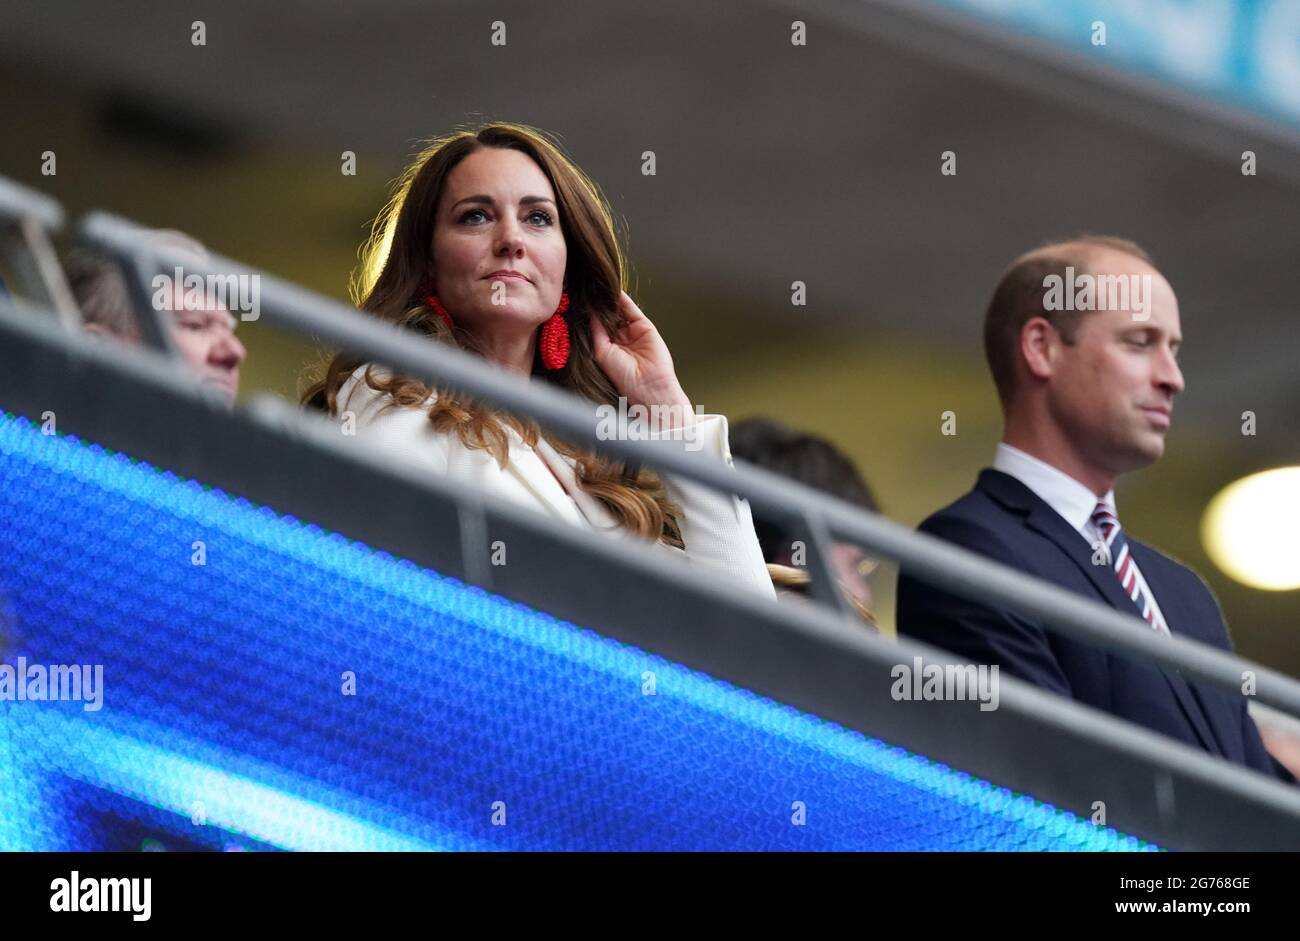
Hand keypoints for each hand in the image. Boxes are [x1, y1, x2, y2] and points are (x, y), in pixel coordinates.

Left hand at [591, 291, 694, 424]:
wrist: (648, 386)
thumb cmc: (624, 378)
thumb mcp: (602, 351)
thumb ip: (596, 331)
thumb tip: (589, 312)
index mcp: (606, 348)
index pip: (595, 326)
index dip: (588, 314)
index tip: (577, 300)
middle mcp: (619, 339)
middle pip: (607, 316)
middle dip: (597, 305)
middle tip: (585, 290)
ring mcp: (632, 332)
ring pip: (619, 311)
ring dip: (609, 300)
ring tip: (597, 288)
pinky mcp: (644, 326)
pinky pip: (631, 309)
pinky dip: (623, 299)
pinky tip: (613, 290)